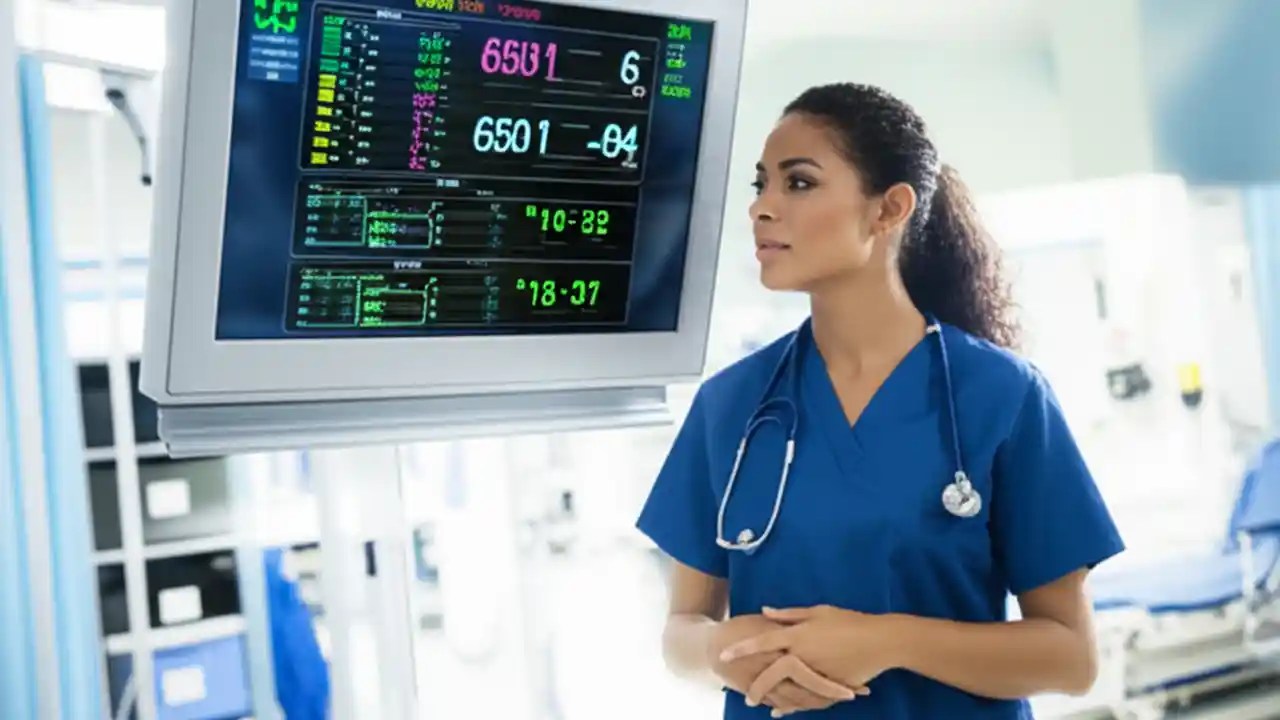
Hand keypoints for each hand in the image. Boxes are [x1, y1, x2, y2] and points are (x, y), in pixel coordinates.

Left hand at [720, 605, 899, 703]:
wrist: (880, 642)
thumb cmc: (849, 621)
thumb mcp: (818, 612)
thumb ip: (789, 615)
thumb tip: (765, 611)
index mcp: (799, 634)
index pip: (762, 641)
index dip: (742, 648)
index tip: (723, 654)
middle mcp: (804, 656)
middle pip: (772, 673)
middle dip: (755, 685)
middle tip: (743, 693)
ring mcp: (816, 674)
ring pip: (787, 691)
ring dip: (772, 698)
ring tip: (759, 703)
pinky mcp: (828, 689)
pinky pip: (805, 701)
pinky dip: (792, 706)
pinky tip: (781, 711)